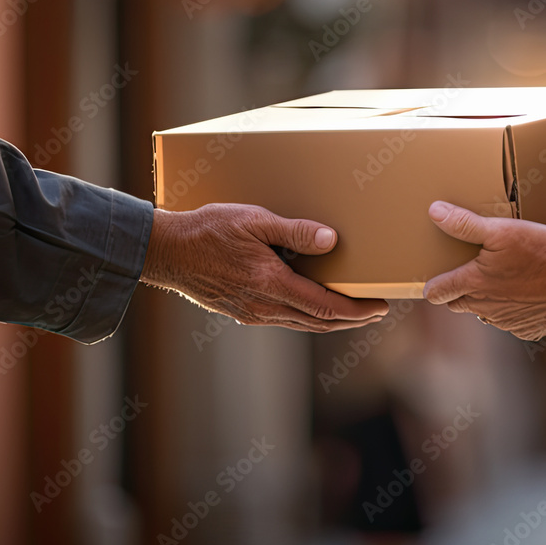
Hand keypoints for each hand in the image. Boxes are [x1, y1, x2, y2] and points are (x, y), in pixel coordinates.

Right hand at [140, 204, 388, 331]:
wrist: (166, 251)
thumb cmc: (207, 229)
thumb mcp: (254, 220)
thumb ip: (294, 231)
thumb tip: (331, 241)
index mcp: (270, 283)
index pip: (324, 306)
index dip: (356, 310)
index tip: (379, 307)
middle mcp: (263, 305)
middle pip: (319, 321)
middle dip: (352, 319)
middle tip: (377, 312)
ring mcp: (251, 313)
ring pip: (302, 324)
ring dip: (332, 321)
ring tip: (354, 312)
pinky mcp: (242, 312)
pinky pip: (285, 320)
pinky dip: (308, 318)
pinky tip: (315, 308)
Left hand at [422, 201, 545, 340]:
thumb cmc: (541, 253)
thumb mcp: (502, 229)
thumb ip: (465, 224)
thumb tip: (435, 212)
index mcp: (474, 282)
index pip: (438, 292)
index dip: (433, 287)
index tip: (434, 282)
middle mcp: (485, 307)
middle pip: (458, 304)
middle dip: (460, 292)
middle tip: (473, 274)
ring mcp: (506, 321)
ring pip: (486, 313)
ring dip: (489, 300)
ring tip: (507, 279)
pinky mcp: (526, 329)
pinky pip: (511, 322)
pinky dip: (515, 310)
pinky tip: (528, 294)